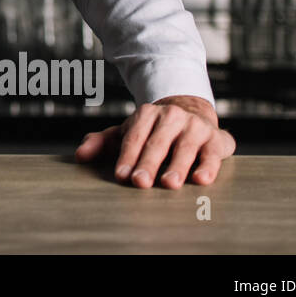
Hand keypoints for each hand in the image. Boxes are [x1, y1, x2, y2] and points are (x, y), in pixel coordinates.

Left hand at [74, 96, 234, 188]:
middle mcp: (172, 117)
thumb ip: (102, 143)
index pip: (134, 137)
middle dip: (148, 163)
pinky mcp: (216, 139)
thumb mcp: (127, 132)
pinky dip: (208, 166)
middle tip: (140, 182)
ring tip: (168, 183)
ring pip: (185, 148)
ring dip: (177, 166)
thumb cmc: (153, 130)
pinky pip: (212, 154)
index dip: (127, 156)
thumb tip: (79, 156)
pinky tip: (201, 179)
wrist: (192, 113)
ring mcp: (195, 127)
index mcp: (147, 114)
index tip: (121, 175)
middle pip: (158, 143)